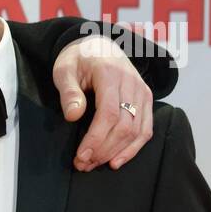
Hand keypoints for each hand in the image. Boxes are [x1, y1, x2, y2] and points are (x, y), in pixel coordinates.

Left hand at [53, 35, 153, 170]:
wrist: (98, 46)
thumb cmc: (78, 60)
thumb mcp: (64, 70)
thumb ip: (68, 91)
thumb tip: (73, 115)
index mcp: (111, 74)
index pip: (108, 113)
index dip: (96, 138)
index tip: (81, 156)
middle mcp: (132, 83)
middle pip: (124, 125)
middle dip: (103, 150)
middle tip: (82, 165)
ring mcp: (142, 92)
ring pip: (137, 130)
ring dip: (116, 152)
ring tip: (94, 164)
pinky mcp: (146, 99)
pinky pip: (146, 129)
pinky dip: (133, 148)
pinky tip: (117, 161)